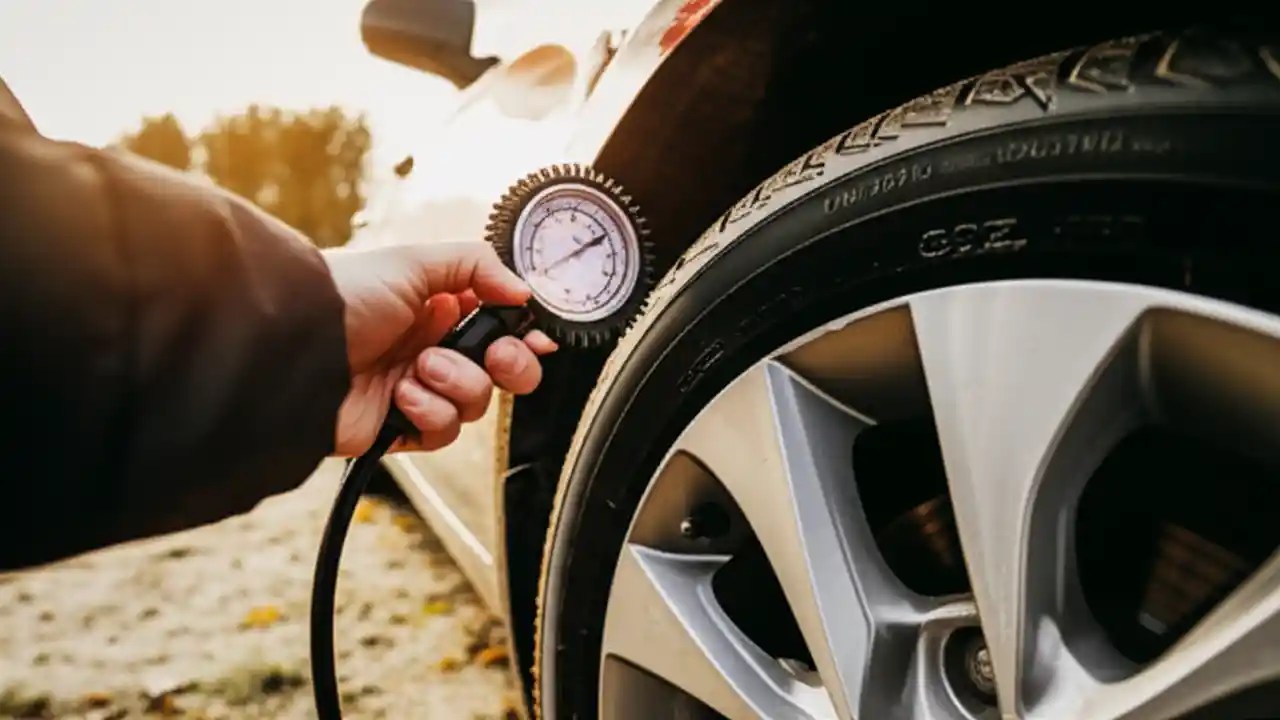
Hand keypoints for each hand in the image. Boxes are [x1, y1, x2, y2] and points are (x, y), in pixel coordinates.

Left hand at [323, 241, 556, 455]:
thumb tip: (524, 292)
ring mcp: (420, 389)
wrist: (297, 347)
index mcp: (439, 308)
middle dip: (510, 364)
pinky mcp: (402, 427)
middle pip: (501, 370)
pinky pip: (443, 430)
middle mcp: (433, 348)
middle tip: (495, 356)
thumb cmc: (345, 296)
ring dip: (456, 383)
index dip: (524, 335)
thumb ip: (477, 265)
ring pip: (476, 402)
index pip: (500, 325)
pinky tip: (400, 396)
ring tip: (419, 368)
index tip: (538, 338)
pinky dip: (429, 412)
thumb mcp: (414, 261)